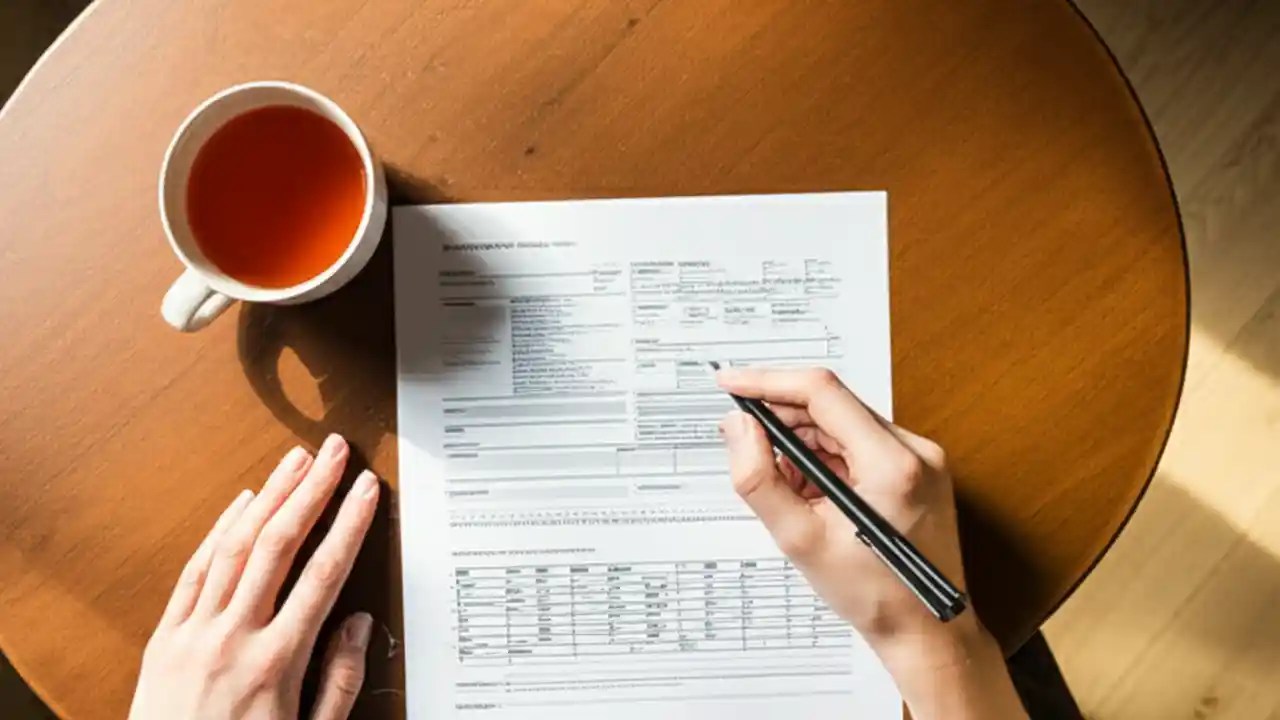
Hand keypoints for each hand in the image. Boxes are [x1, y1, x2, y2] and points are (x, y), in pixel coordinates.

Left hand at [129, 435, 380, 719]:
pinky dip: (219, 531)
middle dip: (312, 490)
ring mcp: (195, 634)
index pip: (323, 575)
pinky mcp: (165, 639)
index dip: (349, 525)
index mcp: (276, 664)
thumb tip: (357, 626)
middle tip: (334, 453)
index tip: (367, 491)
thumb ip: (339, 681)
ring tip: (294, 462)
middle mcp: (234, 639)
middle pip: (279, 545)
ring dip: (268, 497)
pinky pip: (195, 571)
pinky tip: (241, 504)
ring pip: (236, 547)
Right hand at [716, 367, 1026, 718]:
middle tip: (752, 452)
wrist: (925, 630)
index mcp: (893, 464)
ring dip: (806, 446)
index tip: (733, 383)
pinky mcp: (918, 468)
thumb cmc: (876, 596)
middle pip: (832, 405)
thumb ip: (759, 478)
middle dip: (784, 423)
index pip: (822, 392)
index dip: (769, 382)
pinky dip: (829, 460)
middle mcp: (915, 451)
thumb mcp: (800, 539)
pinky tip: (816, 496)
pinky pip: (860, 443)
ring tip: (792, 493)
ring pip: (844, 424)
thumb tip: (739, 429)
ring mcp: (922, 458)